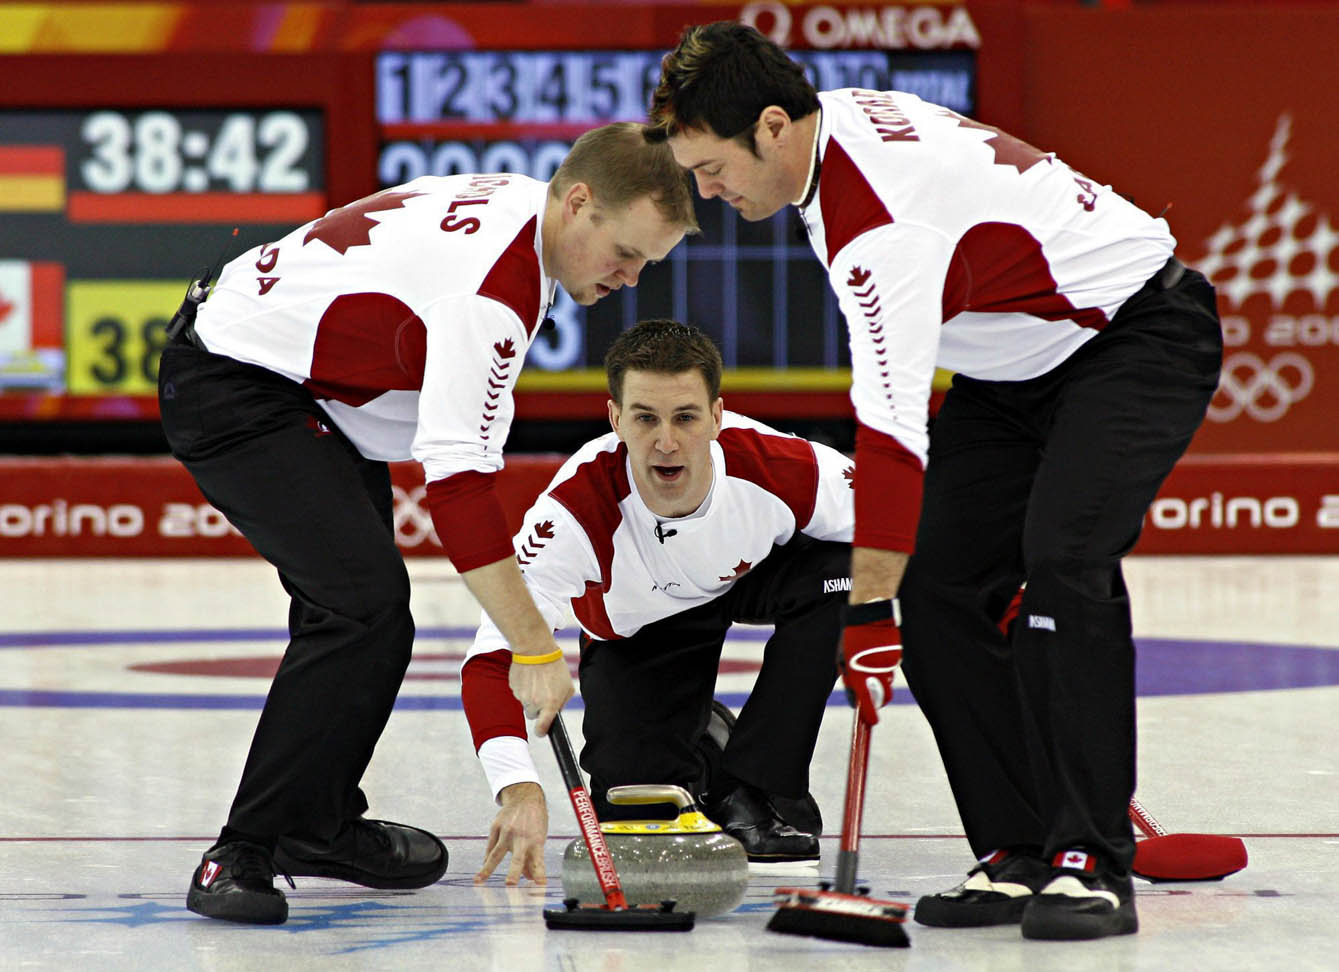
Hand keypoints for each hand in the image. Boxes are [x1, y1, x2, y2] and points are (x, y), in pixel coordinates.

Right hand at [475, 782, 548, 884]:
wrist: (525, 797)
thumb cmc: (535, 820)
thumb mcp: (539, 837)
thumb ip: (533, 858)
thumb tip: (530, 879)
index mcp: (536, 840)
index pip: (538, 861)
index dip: (539, 874)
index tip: (540, 886)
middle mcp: (521, 836)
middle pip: (517, 858)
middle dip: (514, 872)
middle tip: (511, 884)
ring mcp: (507, 831)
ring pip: (496, 853)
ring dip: (487, 868)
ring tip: (479, 880)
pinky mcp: (496, 826)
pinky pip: (490, 846)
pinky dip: (486, 858)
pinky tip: (483, 867)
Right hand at [508, 644, 573, 735]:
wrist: (536, 650)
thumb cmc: (554, 667)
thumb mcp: (567, 685)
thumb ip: (563, 701)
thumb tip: (557, 710)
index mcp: (550, 704)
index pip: (542, 728)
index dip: (541, 731)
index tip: (541, 731)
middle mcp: (535, 703)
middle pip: (532, 714)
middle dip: (536, 707)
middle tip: (542, 693)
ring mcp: (522, 696)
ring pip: (525, 703)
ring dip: (529, 697)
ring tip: (536, 681)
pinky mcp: (513, 688)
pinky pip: (518, 693)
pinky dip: (523, 687)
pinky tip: (529, 676)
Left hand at [839, 599, 902, 724]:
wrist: (869, 615)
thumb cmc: (851, 637)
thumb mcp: (842, 659)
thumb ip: (848, 679)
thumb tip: (855, 700)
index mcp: (857, 674)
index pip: (866, 703)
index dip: (870, 716)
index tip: (872, 722)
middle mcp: (873, 673)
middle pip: (883, 698)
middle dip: (880, 701)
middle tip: (875, 698)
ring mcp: (886, 666)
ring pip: (888, 684)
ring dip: (882, 682)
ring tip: (872, 665)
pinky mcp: (896, 658)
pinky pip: (892, 669)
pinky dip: (886, 667)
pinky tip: (879, 653)